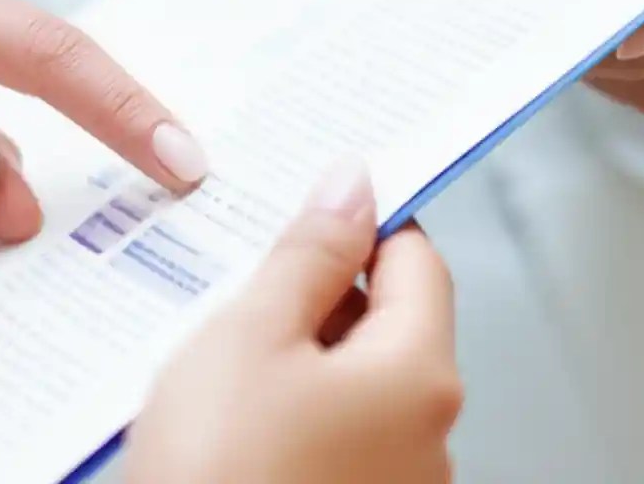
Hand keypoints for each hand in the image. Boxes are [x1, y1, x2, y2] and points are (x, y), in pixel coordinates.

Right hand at [126, 161, 459, 483]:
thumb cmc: (220, 473)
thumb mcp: (251, 334)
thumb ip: (308, 254)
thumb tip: (350, 188)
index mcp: (416, 374)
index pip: (416, 259)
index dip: (364, 220)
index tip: (314, 201)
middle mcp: (425, 434)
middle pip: (383, 323)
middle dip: (313, 292)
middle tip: (238, 278)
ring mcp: (393, 480)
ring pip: (350, 382)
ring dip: (293, 354)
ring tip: (217, 356)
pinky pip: (331, 434)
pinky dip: (287, 409)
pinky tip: (226, 414)